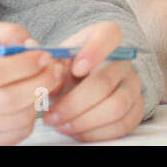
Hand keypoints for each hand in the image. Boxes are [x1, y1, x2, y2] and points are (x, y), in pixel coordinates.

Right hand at [0, 20, 66, 144]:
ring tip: (43, 84)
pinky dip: (31, 117)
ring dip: (39, 100)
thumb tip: (32, 44)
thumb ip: (5, 31)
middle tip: (54, 69)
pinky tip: (28, 102)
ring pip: (18, 119)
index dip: (27, 64)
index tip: (44, 55)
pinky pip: (17, 134)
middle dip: (42, 82)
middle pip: (10, 99)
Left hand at [41, 21, 143, 141]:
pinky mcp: (136, 109)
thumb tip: (31, 51)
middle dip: (73, 103)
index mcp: (107, 37)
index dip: (94, 51)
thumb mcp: (56, 58)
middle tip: (50, 115)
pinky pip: (122, 125)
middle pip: (105, 82)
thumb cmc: (68, 68)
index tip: (74, 69)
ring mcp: (133, 85)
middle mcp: (125, 60)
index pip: (110, 35)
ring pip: (117, 106)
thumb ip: (46, 58)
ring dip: (83, 121)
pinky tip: (76, 130)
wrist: (82, 83)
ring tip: (60, 124)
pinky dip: (95, 132)